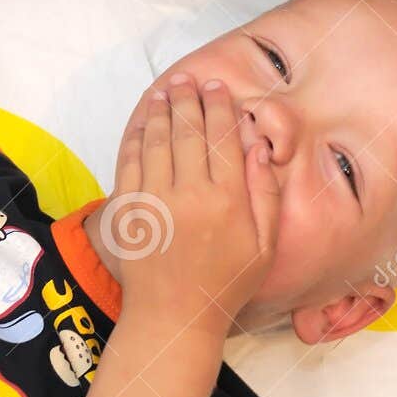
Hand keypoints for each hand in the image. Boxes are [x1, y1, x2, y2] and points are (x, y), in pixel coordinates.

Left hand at [107, 76, 279, 335]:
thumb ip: (266, 195)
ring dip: (163, 111)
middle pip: (189, 132)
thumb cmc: (225, 284)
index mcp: (227, 201)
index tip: (218, 87)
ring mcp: (155, 201)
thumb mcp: (264, 246)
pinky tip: (144, 121)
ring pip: (159, 141)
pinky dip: (137, 137)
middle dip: (190, 100)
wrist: (174, 317)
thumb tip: (259, 149)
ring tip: (167, 91)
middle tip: (190, 80)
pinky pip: (131, 162)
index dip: (220, 108)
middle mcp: (190, 195)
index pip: (224, 139)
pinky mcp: (130, 210)